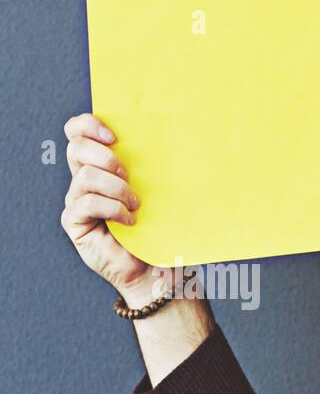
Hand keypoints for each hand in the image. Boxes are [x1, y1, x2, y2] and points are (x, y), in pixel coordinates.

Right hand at [61, 113, 179, 308]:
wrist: (156, 267)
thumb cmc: (160, 228)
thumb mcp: (158, 191)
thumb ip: (151, 166)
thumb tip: (171, 136)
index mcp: (99, 165)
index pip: (77, 132)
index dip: (88, 125)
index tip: (116, 137)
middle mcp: (83, 180)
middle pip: (76, 148)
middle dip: (105, 157)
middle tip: (129, 175)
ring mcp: (76, 200)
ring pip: (85, 176)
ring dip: (117, 188)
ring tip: (136, 205)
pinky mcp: (74, 222)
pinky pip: (87, 203)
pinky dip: (113, 209)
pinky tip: (130, 220)